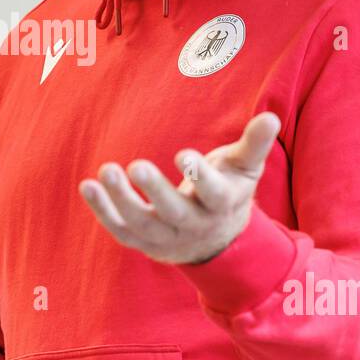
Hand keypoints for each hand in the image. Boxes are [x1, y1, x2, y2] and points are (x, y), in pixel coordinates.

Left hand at [78, 111, 280, 264]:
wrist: (216, 241)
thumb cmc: (228, 189)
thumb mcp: (245, 168)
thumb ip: (255, 144)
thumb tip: (271, 117)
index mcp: (222, 205)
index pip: (214, 195)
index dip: (200, 177)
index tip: (183, 154)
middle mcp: (194, 226)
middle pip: (174, 212)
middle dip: (155, 191)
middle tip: (135, 165)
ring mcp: (166, 239)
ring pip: (142, 224)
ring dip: (121, 200)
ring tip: (105, 171)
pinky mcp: (144, 243)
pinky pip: (121, 230)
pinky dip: (103, 212)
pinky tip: (88, 186)